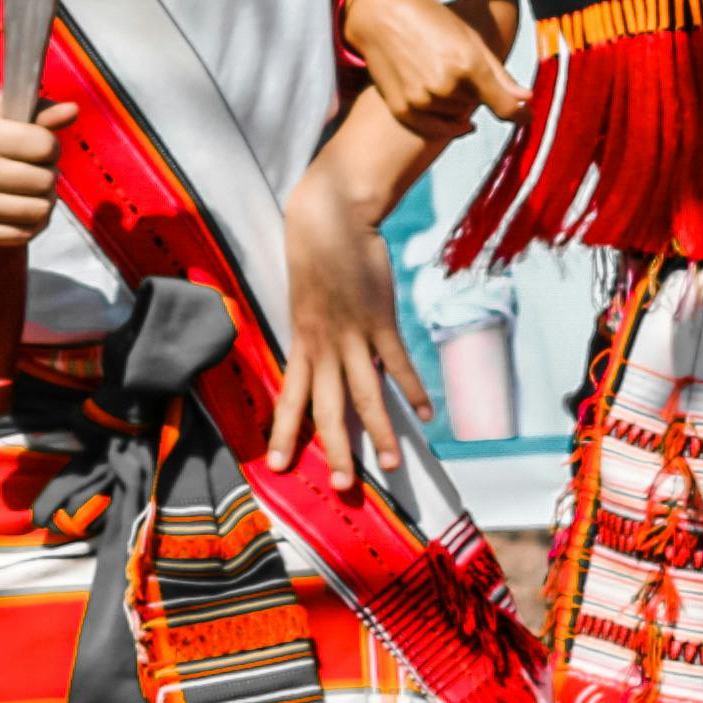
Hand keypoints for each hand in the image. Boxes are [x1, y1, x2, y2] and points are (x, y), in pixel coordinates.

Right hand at [0, 102, 70, 246]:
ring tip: (31, 188)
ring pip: (39, 210)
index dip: (51, 146)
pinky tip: (21, 206)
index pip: (45, 146)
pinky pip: (23, 234)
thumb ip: (39, 112)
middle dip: (49, 173)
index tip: (40, 146)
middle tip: (35, 169)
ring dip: (44, 199)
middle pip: (45, 181)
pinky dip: (31, 222)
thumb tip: (72, 111)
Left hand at [266, 168, 435, 479]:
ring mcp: (353, 335)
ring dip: (380, 432)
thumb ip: (314, 333)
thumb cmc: (315, 255)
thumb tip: (321, 359)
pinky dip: (411, 390)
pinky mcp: (380, 320)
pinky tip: (425, 415)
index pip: (290, 398)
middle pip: (328, 408)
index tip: (277, 465)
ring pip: (365, 395)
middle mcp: (324, 346)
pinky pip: (397, 364)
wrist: (329, 218)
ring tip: (392, 465)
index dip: (284, 433)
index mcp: (302, 343)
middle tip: (343, 485)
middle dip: (335, 449)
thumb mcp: (304, 300)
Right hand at [341, 0, 526, 146]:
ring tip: (441, 76)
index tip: (527, 116)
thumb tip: (527, 98)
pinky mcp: (403, 109)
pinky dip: (442, 123)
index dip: (521, 115)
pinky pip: (433, 128)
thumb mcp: (471, 39)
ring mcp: (422, 100)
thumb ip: (500, 74)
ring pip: (456, 117)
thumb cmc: (432, 21)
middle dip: (475, 94)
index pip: (505, 107)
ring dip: (456, 105)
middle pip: (477, 108)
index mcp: (469, 65)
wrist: (382, 15)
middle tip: (458, 70)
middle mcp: (446, 87)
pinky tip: (443, 105)